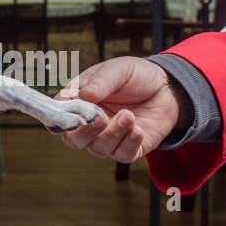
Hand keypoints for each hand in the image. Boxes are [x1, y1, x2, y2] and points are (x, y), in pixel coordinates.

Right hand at [56, 56, 186, 161]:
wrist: (167, 87)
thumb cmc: (135, 76)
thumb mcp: (118, 70)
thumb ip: (101, 82)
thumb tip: (83, 95)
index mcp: (79, 103)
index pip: (58, 117)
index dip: (59, 119)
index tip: (71, 115)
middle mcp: (90, 125)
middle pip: (73, 140)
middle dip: (85, 132)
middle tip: (101, 118)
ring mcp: (109, 139)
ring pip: (99, 149)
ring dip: (113, 134)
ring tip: (129, 115)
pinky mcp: (129, 149)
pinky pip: (122, 155)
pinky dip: (129, 144)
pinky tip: (138, 130)